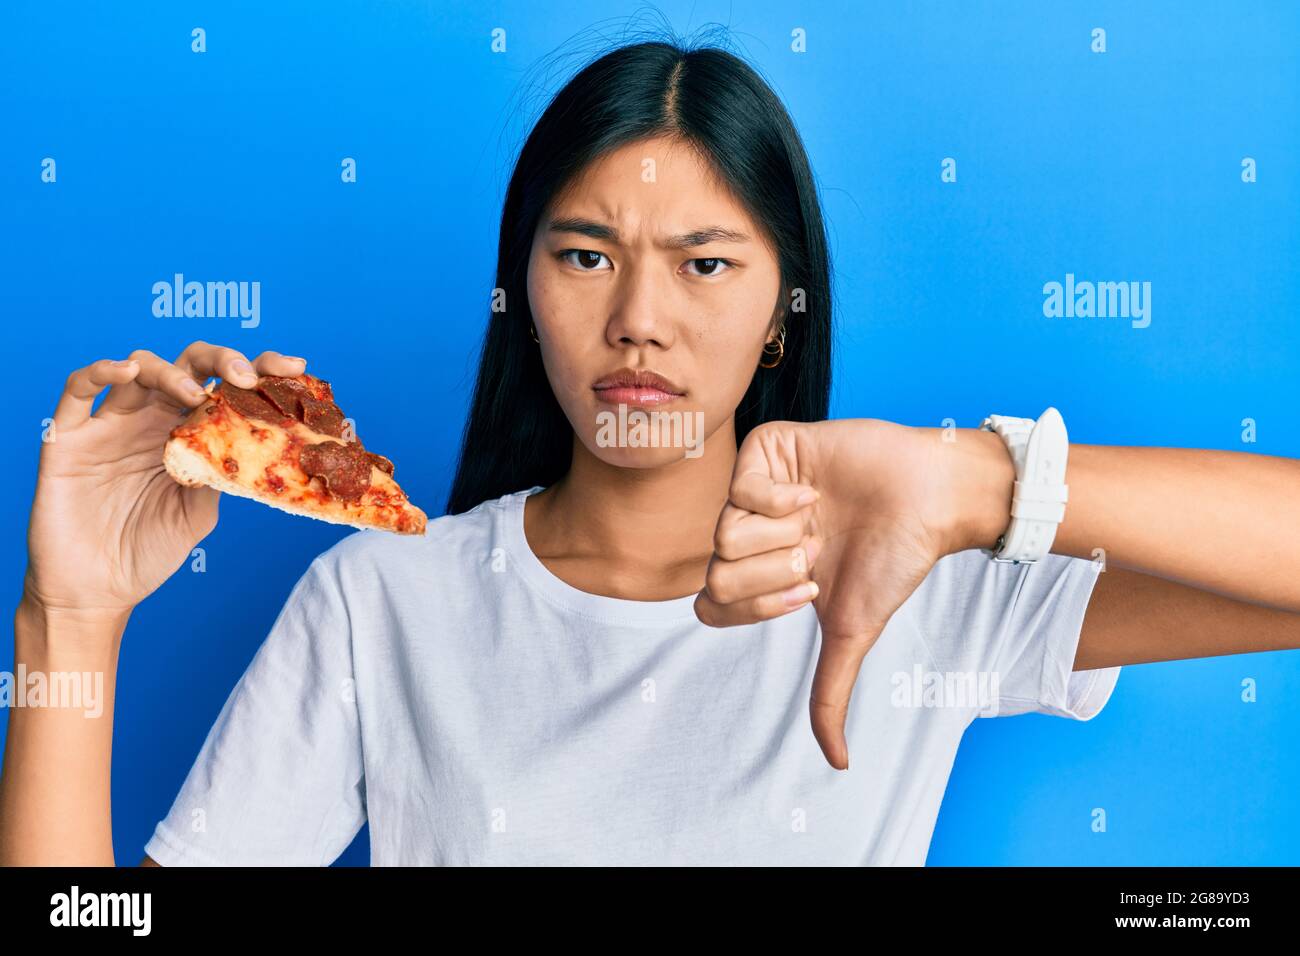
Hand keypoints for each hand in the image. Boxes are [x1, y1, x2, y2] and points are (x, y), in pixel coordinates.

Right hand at [22, 341, 307, 622]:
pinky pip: (77, 388)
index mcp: (187, 433)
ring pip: (139, 368)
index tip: (294, 366)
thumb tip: (253, 445)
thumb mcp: (198, 512)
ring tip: (193, 394)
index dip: (259, 368)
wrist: (97, 592)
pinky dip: (102, 370)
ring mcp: (110, 424)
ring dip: (171, 371)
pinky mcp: (68, 437)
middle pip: (187, 364)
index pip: (224, 386)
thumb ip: (219, 474)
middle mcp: (152, 420)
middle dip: (221, 358)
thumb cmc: (148, 551)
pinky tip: (128, 371)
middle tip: (246, 377)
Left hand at [694, 419, 1012, 768]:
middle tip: (814, 553)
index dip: (757, 608)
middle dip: (773, 573)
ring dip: (782, 536)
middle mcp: (751, 531)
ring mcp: (754, 489)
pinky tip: (815, 494)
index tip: (807, 592)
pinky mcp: (765, 450)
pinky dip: (780, 499)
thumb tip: (839, 764)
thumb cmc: (893, 559)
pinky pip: (739, 487)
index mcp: (761, 572)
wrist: (929, 498)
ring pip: (723, 534)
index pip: (710, 607)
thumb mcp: (852, 632)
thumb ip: (830, 692)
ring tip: (818, 523)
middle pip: (715, 574)